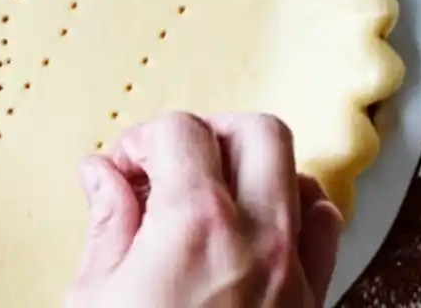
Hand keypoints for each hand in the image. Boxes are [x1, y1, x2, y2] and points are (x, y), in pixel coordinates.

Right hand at [65, 112, 342, 307]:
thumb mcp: (93, 296)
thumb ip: (107, 222)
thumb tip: (100, 176)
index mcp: (194, 225)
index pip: (183, 130)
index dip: (143, 138)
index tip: (126, 168)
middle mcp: (258, 239)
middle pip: (258, 131)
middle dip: (210, 134)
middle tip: (173, 164)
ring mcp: (295, 274)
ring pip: (304, 176)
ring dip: (258, 171)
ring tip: (214, 197)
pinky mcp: (312, 307)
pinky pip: (326, 232)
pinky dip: (296, 215)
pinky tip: (255, 233)